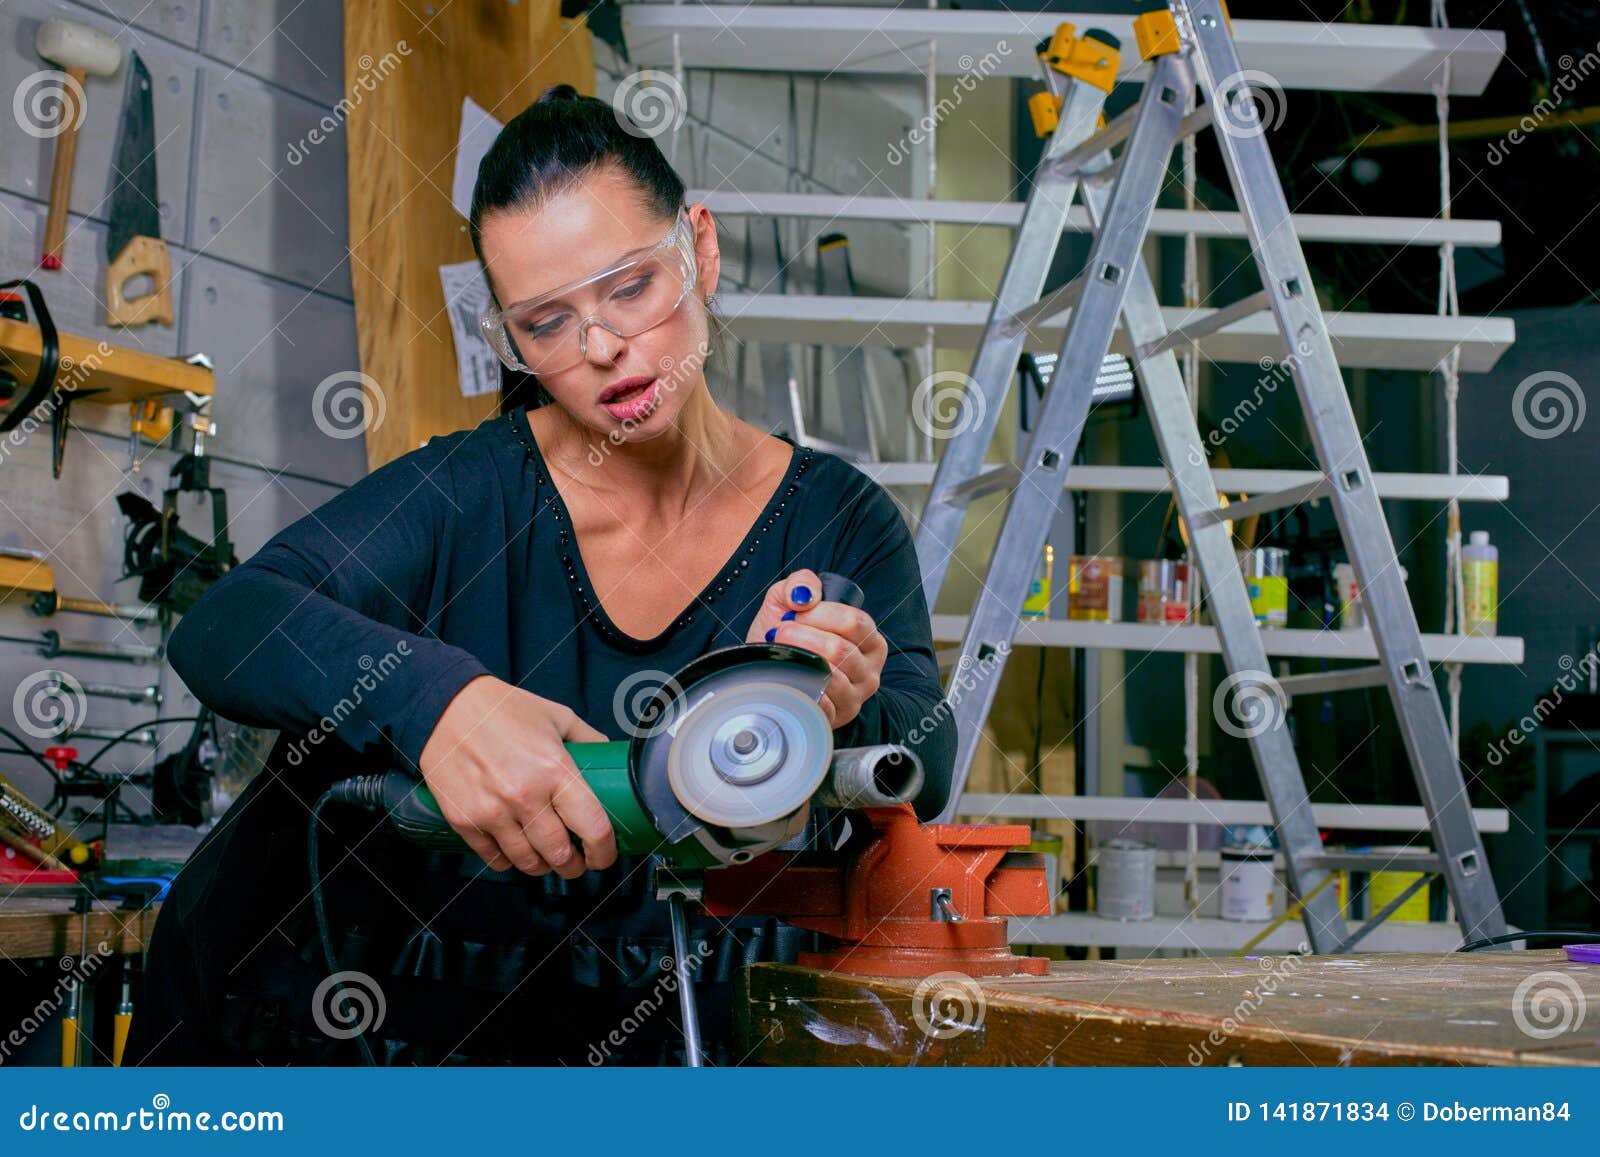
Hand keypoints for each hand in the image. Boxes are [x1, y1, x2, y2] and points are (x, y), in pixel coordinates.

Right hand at [417, 675, 616, 878]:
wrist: (446, 707)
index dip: (604, 852)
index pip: (593, 828)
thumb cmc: (503, 709)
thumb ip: (588, 739)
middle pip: (560, 854)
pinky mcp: (464, 821)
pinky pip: (494, 859)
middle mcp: (525, 796)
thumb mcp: (557, 716)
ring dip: (542, 866)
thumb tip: (609, 759)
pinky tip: (515, 849)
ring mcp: (492, 811)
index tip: (604, 856)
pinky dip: (508, 860)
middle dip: (573, 865)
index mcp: (555, 770)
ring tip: (546, 858)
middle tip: (576, 861)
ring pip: (528, 863)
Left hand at [745, 568, 887, 727]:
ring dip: (798, 661)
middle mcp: (869, 670)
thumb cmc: (788, 638)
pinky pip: (821, 705)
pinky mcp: (837, 718)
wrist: (771, 673)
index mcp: (870, 640)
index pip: (854, 622)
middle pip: (841, 650)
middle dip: (803, 637)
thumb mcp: (789, 602)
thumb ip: (801, 583)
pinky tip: (789, 678)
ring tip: (782, 653)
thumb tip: (804, 595)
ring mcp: (855, 696)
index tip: (796, 613)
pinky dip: (801, 689)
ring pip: (831, 677)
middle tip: (780, 632)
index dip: (821, 614)